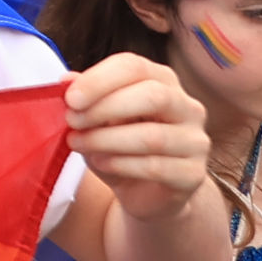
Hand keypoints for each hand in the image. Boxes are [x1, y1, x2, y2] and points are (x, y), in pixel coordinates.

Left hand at [65, 50, 213, 226]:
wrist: (146, 193)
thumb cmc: (120, 147)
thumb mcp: (98, 119)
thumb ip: (86, 98)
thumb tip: (66, 80)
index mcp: (162, 81)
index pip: (134, 67)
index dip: (100, 79)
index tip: (70, 97)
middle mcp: (187, 107)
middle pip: (153, 95)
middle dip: (105, 106)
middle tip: (72, 120)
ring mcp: (195, 141)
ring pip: (152, 136)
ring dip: (106, 139)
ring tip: (77, 142)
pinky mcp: (193, 174)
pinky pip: (156, 167)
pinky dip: (121, 164)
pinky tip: (99, 162)